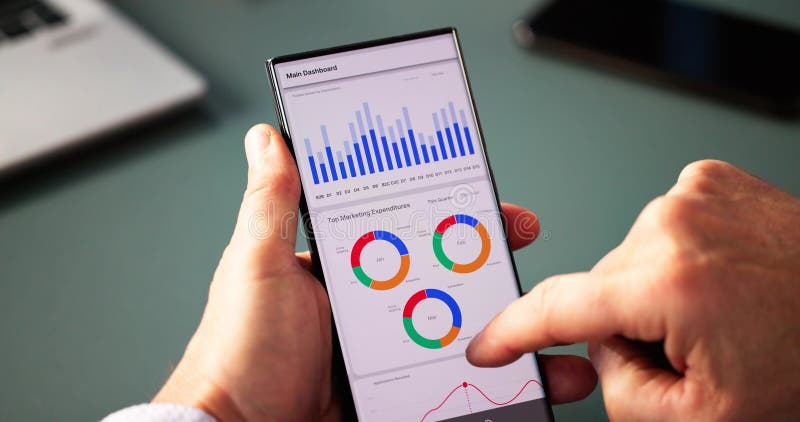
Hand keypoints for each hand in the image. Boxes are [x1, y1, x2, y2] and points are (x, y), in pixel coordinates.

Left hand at [152, 124, 596, 420]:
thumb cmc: (237, 351)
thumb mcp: (257, 267)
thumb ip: (272, 205)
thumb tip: (268, 139)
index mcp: (336, 271)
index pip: (405, 230)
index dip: (451, 216)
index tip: (493, 208)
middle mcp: (361, 309)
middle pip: (437, 280)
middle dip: (488, 270)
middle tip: (527, 262)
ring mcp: (378, 353)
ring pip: (448, 332)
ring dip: (497, 330)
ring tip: (537, 326)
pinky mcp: (387, 392)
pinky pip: (440, 379)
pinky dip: (479, 380)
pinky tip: (513, 377)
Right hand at [467, 160, 799, 420]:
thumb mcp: (705, 417)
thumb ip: (620, 393)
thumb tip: (596, 350)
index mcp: (671, 283)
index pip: (559, 307)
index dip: (513, 333)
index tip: (488, 348)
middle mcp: (675, 223)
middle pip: (599, 287)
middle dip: (624, 323)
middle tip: (686, 347)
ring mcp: (692, 193)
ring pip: (626, 260)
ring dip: (651, 291)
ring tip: (714, 310)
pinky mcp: (706, 179)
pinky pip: (657, 231)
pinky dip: (672, 259)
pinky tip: (716, 277)